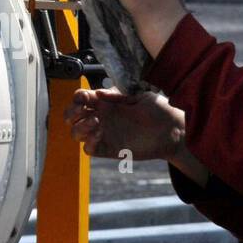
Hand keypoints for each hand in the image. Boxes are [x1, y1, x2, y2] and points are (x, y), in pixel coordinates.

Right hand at [64, 87, 184, 160]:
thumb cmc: (158, 110)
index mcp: (106, 102)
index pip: (81, 98)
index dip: (77, 97)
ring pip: (77, 133)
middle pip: (72, 117)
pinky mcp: (109, 149)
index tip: (83, 97)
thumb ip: (117, 94)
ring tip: (96, 122)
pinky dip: (89, 142)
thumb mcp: (138, 94)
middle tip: (81, 110)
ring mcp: (104, 133)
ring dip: (80, 127)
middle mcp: (102, 117)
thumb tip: (98, 93)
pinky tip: (100, 133)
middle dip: (71, 113)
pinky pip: (89, 149)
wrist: (172, 130)